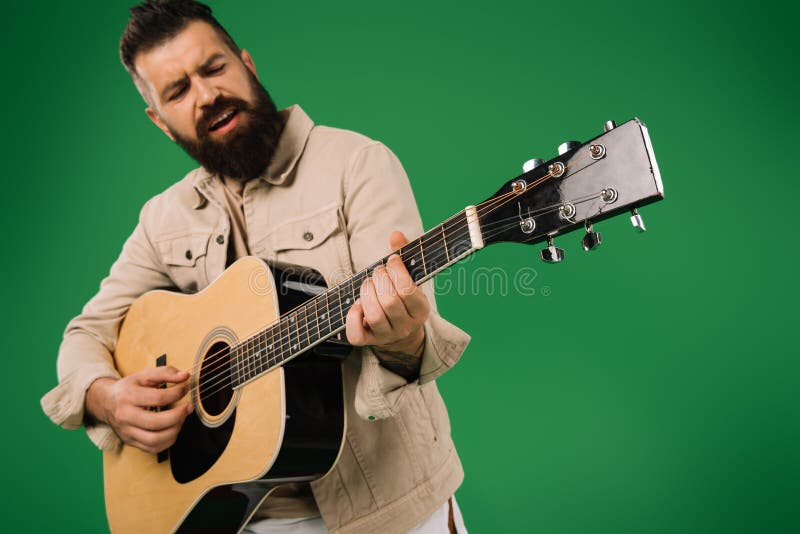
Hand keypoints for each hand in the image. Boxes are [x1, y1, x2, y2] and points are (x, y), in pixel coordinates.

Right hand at [85, 366, 192, 453]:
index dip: (177, 393)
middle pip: (156, 422)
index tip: (186, 389)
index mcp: (128, 396)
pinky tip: (173, 429)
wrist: (106, 402)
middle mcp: (125, 416)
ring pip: (154, 439)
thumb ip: (166, 372)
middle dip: (178, 415)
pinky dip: (168, 441)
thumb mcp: (144, 375)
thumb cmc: (129, 388)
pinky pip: (153, 448)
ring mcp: (127, 432)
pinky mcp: (131, 442)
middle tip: (188, 407)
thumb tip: (185, 376)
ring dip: (175, 430)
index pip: (158, 398)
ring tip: (181, 419)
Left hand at [346, 231, 429, 370]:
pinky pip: (356, 333)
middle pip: (390, 301)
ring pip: (374, 315)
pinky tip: (358, 305)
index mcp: (421, 311)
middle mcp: (405, 326)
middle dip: (379, 279)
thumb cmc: (404, 298)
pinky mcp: (367, 341)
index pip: (408, 290)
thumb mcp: (410, 278)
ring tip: (368, 284)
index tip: (391, 260)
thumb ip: (403, 255)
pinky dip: (353, 316)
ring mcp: (386, 336)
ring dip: (367, 293)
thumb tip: (395, 234)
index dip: (396, 271)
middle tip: (377, 272)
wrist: (400, 332)